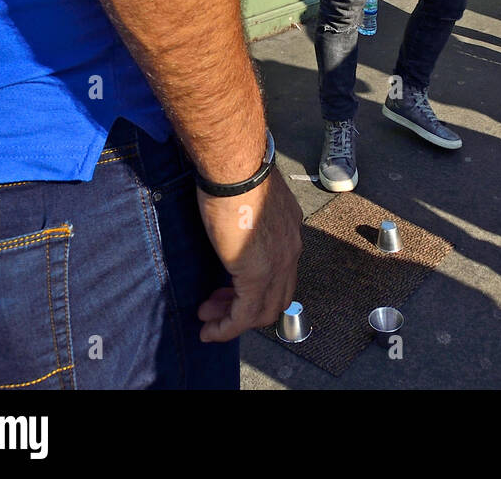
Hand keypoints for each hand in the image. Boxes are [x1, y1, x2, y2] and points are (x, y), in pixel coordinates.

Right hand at [196, 172, 302, 341]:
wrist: (236, 169)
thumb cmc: (237, 173)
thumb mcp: (249, 200)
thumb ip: (249, 218)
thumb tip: (234, 223)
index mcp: (290, 232)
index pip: (281, 273)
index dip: (257, 288)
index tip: (229, 290)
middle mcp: (291, 251)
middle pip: (277, 297)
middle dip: (246, 307)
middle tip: (217, 306)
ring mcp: (279, 264)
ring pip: (264, 311)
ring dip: (234, 321)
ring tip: (209, 320)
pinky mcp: (258, 275)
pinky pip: (245, 315)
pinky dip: (227, 328)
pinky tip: (209, 331)